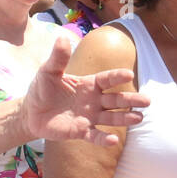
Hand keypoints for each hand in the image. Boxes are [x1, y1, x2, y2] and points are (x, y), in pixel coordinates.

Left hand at [19, 34, 148, 145]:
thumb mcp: (47, 72)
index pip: (107, 79)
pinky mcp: (81, 131)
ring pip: (111, 118)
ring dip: (125, 118)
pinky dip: (104, 139)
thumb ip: (58, 58)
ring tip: (138, 117)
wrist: (30, 113)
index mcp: (88, 84)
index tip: (129, 74)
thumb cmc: (42, 89)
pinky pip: (95, 135)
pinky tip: (113, 140)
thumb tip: (62, 38)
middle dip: (131, 100)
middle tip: (146, 101)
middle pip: (116, 100)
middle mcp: (93, 100)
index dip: (117, 77)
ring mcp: (89, 116)